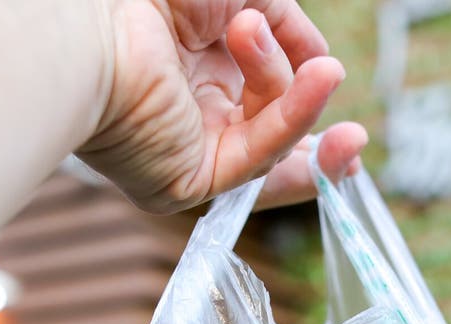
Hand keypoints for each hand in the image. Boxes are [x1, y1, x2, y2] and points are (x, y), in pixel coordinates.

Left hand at [81, 1, 367, 211]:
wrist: (94, 14)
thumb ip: (285, 23)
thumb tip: (321, 63)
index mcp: (198, 67)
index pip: (261, 96)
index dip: (303, 97)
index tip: (335, 83)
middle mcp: (194, 114)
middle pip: (270, 145)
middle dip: (317, 146)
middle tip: (356, 143)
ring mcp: (190, 150)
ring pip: (270, 146)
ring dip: (299, 100)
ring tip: (319, 66)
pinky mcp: (184, 180)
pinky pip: (254, 158)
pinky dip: (292, 122)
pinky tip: (321, 81)